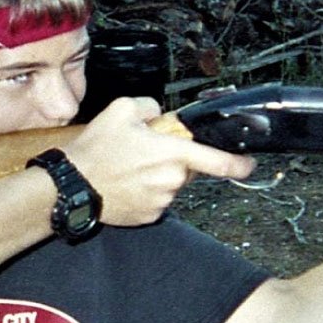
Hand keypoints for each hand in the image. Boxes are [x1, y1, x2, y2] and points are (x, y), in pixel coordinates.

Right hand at [65, 97, 257, 225]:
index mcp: (172, 153)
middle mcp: (172, 181)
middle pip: (187, 169)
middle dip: (174, 160)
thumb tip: (161, 113)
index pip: (217, 161)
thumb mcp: (121, 110)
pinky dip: (147, 192)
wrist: (72, 186)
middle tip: (146, 153)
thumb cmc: (96, 150)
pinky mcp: (149, 216)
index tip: (249, 163)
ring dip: (159, 176)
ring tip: (129, 169)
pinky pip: (157, 201)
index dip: (238, 163)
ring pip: (171, 186)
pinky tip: (126, 184)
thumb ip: (150, 105)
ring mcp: (162, 201)